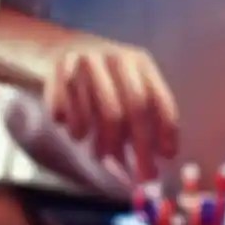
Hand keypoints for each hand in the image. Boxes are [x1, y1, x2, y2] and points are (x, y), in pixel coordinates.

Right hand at [46, 41, 178, 179]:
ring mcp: (88, 61)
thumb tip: (160, 160)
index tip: (167, 157)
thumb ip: (143, 117)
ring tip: (102, 154)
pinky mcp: (60, 69)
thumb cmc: (100, 78)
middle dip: (142, 147)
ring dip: (107, 143)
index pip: (159, 99)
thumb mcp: (125, 85)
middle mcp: (117, 57)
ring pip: (106, 113)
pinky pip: (76, 111)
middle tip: (143, 176)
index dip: (167, 129)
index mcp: (140, 61)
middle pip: (136, 108)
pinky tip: (78, 134)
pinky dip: (77, 130)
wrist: (57, 48)